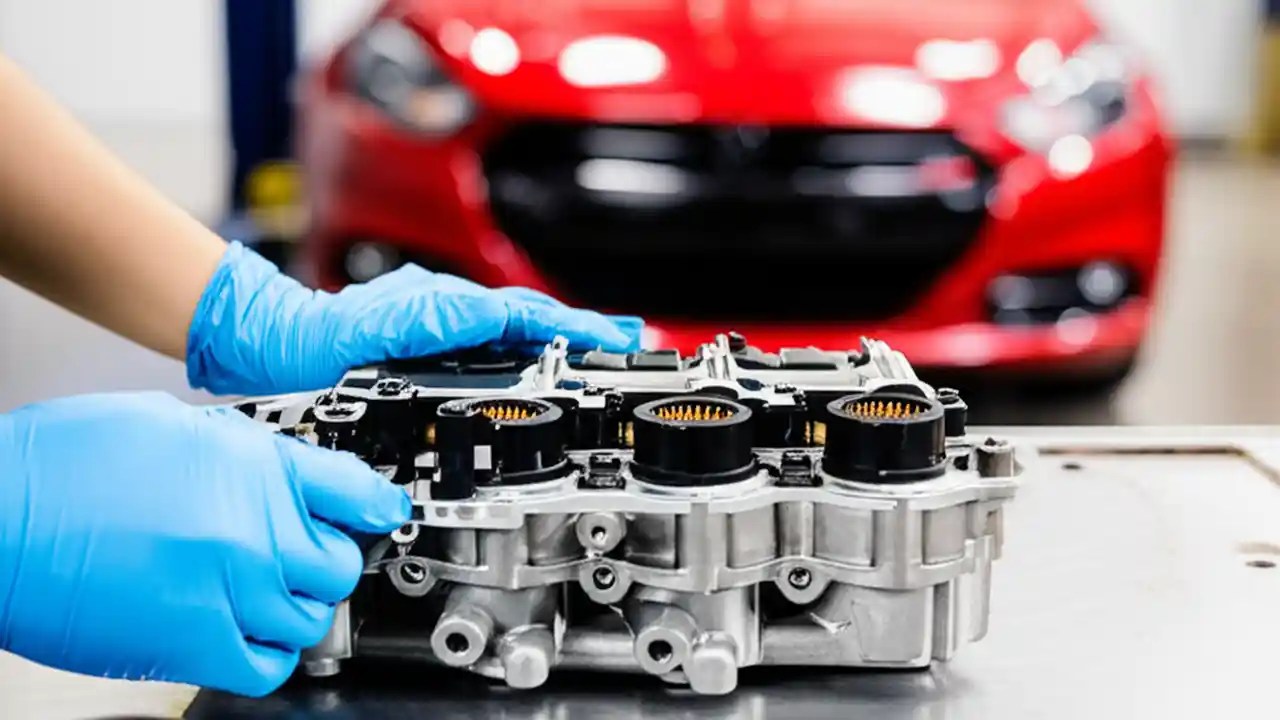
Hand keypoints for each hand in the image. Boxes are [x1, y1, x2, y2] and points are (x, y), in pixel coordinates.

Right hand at [0, 392, 409, 695]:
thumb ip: (237, 451)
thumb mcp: (170, 424)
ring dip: (298, 608)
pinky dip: (272, 654)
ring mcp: (231, 591)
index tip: (380, 513)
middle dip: (328, 560)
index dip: (376, 504)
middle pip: (341, 563)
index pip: (355, 489)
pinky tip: (249, 634)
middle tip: (303, 557)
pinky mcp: (196, 645)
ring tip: (265, 596)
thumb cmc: (64, 465)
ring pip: (313, 617)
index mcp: (255, 466)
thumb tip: (268, 470)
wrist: (1, 518)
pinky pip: (271, 665)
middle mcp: (255, 529)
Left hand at [186, 243, 643, 394]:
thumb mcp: (373, 331)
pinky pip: (493, 339)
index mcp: (438, 307)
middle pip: (528, 317)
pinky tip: (541, 360)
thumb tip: (492, 313)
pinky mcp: (428, 339)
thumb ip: (432, 320)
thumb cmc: (312, 344)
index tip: (608, 337)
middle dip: (581, 329)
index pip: (520, 315)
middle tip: (628, 342)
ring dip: (562, 338)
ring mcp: (437, 321)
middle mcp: (443, 308)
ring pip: (515, 328)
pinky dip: (529, 346)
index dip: (569, 327)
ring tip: (603, 348)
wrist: (271, 344)